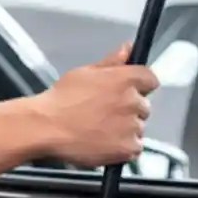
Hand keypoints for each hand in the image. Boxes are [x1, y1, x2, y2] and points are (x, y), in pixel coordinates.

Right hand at [31, 43, 158, 167]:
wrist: (47, 127)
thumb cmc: (61, 99)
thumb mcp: (85, 73)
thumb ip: (112, 62)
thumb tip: (128, 48)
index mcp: (125, 79)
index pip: (151, 79)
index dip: (140, 86)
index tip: (129, 91)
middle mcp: (133, 101)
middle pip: (144, 105)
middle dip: (129, 109)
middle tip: (105, 113)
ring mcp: (132, 126)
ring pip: (138, 127)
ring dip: (126, 129)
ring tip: (100, 130)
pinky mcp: (127, 148)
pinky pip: (135, 148)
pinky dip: (123, 148)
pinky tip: (104, 143)